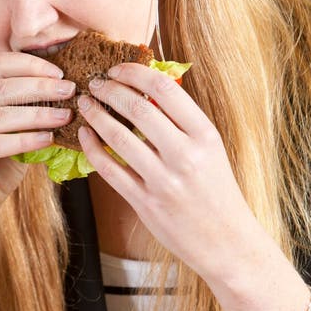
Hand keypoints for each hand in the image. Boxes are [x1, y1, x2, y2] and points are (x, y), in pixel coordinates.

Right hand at [0, 53, 74, 245]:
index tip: (61, 73)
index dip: (31, 65)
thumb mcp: (16, 133)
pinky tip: (48, 140)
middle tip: (70, 90)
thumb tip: (68, 91)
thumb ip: (30, 110)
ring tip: (65, 116)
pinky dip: (25, 140)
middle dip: (40, 87)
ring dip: (37, 114)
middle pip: (0, 87)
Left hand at [77, 63, 260, 278]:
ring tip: (85, 104)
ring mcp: (164, 181)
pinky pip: (109, 169)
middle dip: (110, 89)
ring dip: (95, 115)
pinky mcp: (145, 203)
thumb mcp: (210, 149)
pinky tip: (84, 135)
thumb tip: (146, 86)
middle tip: (95, 83)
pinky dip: (92, 148)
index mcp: (205, 134)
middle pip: (138, 108)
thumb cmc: (216, 190)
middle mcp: (185, 155)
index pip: (165, 88)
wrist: (226, 241)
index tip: (117, 68)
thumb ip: (182, 121)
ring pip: (118, 138)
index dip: (135, 72)